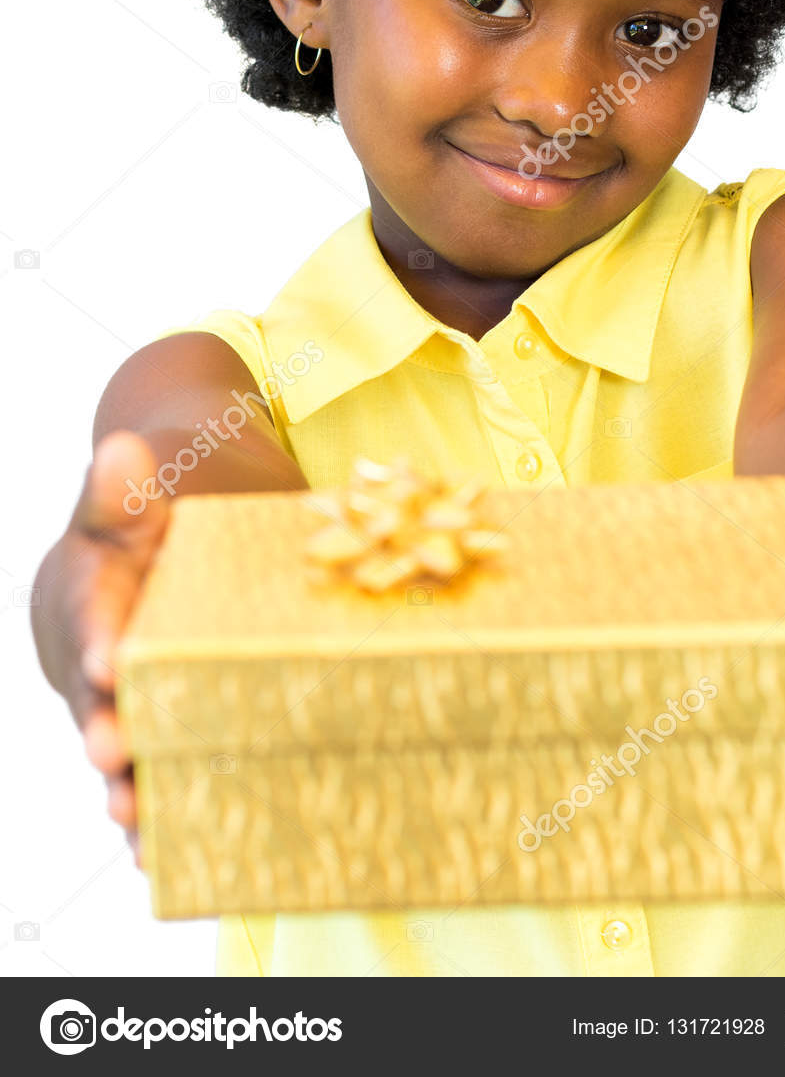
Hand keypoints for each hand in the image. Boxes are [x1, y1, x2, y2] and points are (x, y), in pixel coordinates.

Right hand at [32, 431, 170, 869]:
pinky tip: (161, 854)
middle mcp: (92, 646)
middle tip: (117, 757)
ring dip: (125, 784)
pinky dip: (150, 809)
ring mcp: (114, 695)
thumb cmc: (173, 504)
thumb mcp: (160, 485)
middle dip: (104, 725)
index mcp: (90, 581)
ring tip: (138, 822)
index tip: (110, 665)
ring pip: (114, 743)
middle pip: (92, 692)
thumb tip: (120, 449)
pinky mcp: (147, 727)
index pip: (90, 605)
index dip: (98, 635)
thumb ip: (132, 488)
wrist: (175, 530)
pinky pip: (145, 770)